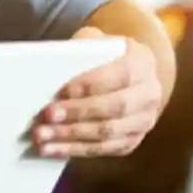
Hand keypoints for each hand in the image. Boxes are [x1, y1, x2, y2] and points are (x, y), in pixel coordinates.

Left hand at [31, 27, 161, 156]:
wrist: (127, 77)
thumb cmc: (103, 56)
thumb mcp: (95, 43)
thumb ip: (80, 49)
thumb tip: (51, 69)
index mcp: (142, 61)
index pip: (121, 74)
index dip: (92, 83)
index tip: (62, 90)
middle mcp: (149, 93)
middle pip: (115, 107)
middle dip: (78, 112)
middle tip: (48, 115)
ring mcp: (144, 120)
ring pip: (108, 133)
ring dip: (72, 135)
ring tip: (43, 135)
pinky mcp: (132, 141)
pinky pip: (103, 149)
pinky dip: (75, 150)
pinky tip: (52, 149)